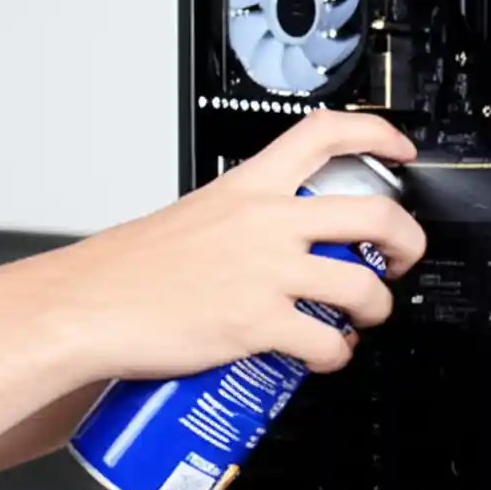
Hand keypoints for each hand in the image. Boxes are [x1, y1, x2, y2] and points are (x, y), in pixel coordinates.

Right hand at [22, 110, 425, 380]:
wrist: (82, 307)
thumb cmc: (125, 270)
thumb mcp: (193, 218)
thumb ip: (240, 222)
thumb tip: (273, 242)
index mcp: (248, 188)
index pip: (325, 134)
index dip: (376, 134)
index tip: (401, 148)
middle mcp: (265, 222)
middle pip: (373, 214)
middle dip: (408, 240)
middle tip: (403, 256)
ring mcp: (265, 272)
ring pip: (362, 285)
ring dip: (378, 308)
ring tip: (365, 317)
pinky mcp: (256, 322)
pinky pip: (326, 342)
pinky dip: (338, 355)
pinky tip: (327, 355)